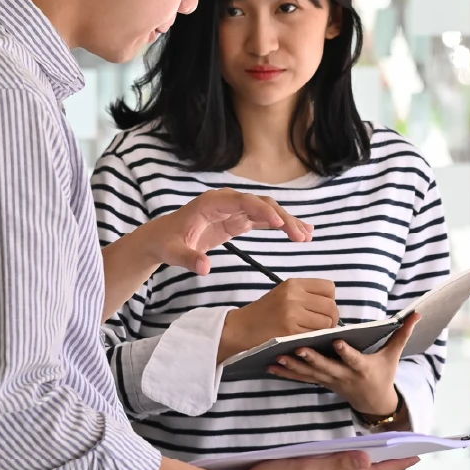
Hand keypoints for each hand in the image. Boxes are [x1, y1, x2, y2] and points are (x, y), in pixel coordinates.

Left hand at [136, 188, 312, 274]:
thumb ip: (188, 259)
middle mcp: (227, 202)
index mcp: (211, 203)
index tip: (279, 223)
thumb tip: (205, 268)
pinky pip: (263, 221)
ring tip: (307, 235)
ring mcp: (234, 211)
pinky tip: (298, 233)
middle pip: (261, 204)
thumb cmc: (166, 242)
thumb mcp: (172, 252)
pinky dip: (280, 227)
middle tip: (301, 236)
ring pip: (266, 211)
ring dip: (287, 222)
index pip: (242, 201)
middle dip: (283, 218)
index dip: (262, 210)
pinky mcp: (238, 222)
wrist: (161, 239)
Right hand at [218, 279, 340, 360]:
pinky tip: (303, 338)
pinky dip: (313, 339)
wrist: (241, 328)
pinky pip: (314, 335)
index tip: (323, 309)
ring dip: (323, 330)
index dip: (330, 300)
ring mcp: (292, 314)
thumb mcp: (284, 294)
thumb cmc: (264, 312)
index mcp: (293, 284)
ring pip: (326, 323)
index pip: (329, 287)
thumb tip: (332, 306)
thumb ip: (306, 295)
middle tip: (322, 325)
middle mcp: (294, 296)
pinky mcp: (290, 331)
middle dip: (331, 319)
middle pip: (331, 307)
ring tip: (311, 332)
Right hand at [224, 451, 419, 469]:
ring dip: (365, 465)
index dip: (395, 464)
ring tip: (379, 454)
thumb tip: (368, 458)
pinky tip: (337, 461)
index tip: (417, 455)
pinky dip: (342, 468)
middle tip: (404, 453)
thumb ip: (337, 463)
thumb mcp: (307, 469)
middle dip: (386, 464)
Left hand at [269, 314, 419, 417]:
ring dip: (293, 366)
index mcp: (362, 368)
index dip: (346, 352)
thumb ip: (402, 334)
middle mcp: (344, 376)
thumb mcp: (394, 356)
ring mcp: (331, 381)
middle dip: (312, 359)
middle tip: (297, 347)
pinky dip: (287, 373)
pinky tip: (271, 366)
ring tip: (277, 357)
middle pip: (326, 367)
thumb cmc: (383, 374)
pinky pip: (302, 379)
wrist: (373, 401)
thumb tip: (415, 313)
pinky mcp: (321, 382)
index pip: (354, 359)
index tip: (337, 341)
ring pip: (310, 374)